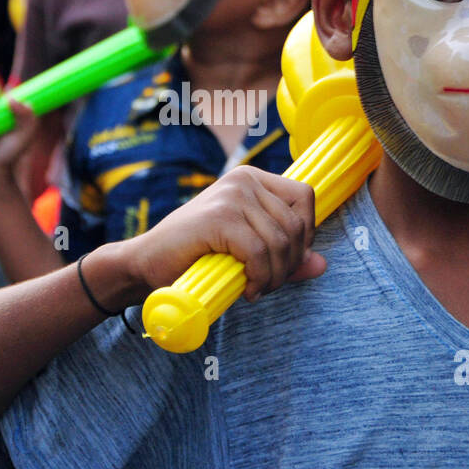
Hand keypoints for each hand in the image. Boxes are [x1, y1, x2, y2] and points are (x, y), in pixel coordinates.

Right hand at [128, 165, 325, 303]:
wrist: (146, 264)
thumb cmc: (195, 256)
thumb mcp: (248, 252)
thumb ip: (284, 255)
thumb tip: (322, 264)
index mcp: (252, 179)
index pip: (305, 197)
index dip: (306, 235)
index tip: (286, 262)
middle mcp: (243, 180)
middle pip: (296, 224)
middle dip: (290, 263)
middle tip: (268, 284)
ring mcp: (231, 196)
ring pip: (280, 241)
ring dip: (275, 276)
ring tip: (257, 288)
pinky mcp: (219, 217)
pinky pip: (259, 252)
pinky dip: (260, 277)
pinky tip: (248, 289)